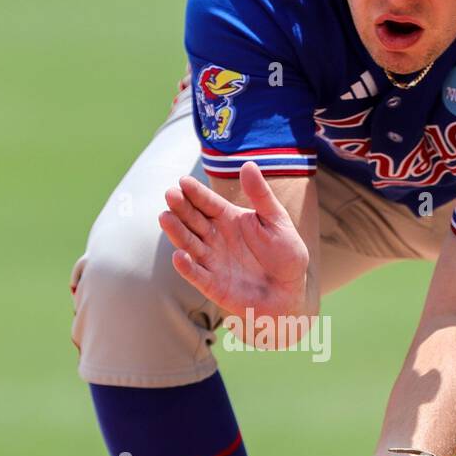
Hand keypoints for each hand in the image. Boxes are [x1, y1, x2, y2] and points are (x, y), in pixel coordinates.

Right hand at [159, 162, 309, 321]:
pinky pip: (196, 274)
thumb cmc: (286, 254)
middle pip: (193, 220)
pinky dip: (187, 267)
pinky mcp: (212, 284)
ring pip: (189, 243)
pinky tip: (179, 255)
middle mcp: (215, 237)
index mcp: (228, 218)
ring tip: (165, 217)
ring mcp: (212, 260)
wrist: (291, 292)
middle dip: (181, 207)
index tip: (183, 181)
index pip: (207, 203)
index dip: (195, 193)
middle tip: (170, 194)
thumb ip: (261, 195)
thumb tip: (248, 164)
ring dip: (176, 232)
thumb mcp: (277, 220)